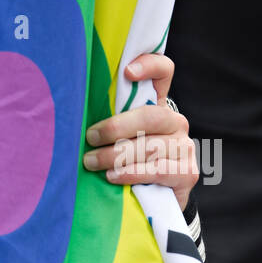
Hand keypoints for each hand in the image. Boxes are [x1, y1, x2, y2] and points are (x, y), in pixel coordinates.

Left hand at [82, 52, 197, 210]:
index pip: (163, 71)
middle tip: (90, 137)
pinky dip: (131, 173)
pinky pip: (158, 170)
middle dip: (116, 127)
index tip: (126, 72)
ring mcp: (185, 147)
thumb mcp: (118, 135)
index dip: (149, 65)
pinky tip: (113, 176)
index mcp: (158, 104)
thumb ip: (108, 117)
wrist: (154, 196)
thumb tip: (73, 107)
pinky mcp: (187, 172)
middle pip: (150, 116)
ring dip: (116, 155)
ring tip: (92, 162)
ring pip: (150, 146)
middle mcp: (176, 121)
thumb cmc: (127, 159)